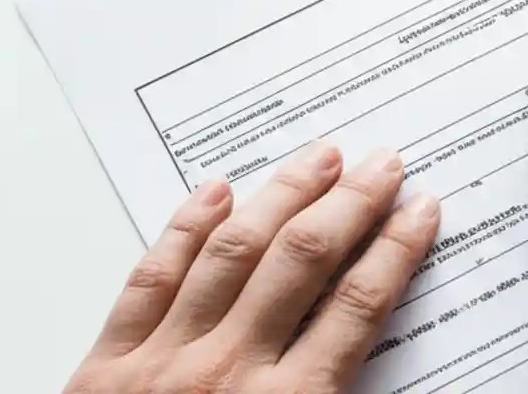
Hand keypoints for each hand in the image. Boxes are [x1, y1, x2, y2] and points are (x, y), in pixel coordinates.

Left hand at [64, 144, 438, 393]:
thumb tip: (399, 386)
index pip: (359, 306)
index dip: (397, 249)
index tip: (422, 210)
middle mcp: (227, 373)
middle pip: (304, 261)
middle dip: (352, 203)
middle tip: (383, 162)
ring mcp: (161, 362)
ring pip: (233, 251)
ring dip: (282, 194)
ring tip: (319, 156)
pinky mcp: (104, 365)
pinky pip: (150, 277)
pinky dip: (184, 228)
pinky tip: (215, 190)